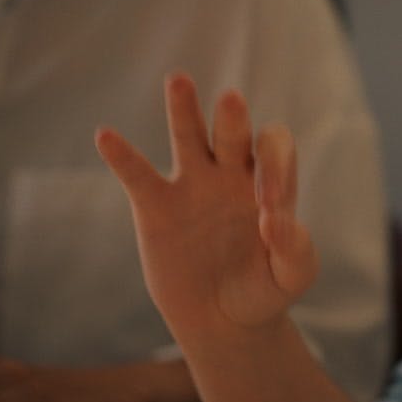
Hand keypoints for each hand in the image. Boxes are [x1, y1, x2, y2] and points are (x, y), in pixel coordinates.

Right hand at [95, 74, 316, 336]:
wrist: (225, 321)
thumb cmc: (266, 290)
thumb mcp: (292, 276)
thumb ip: (295, 248)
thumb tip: (274, 219)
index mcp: (271, 184)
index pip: (274, 151)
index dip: (275, 166)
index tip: (269, 204)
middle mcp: (232, 174)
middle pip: (234, 132)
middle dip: (233, 119)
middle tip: (232, 102)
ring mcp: (193, 186)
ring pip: (188, 136)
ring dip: (184, 110)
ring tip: (179, 81)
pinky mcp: (156, 206)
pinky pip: (138, 175)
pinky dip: (122, 157)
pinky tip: (106, 136)